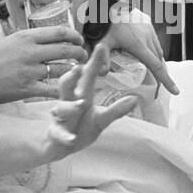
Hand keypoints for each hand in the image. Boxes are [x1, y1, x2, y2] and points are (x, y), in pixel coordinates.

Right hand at [0, 25, 88, 102]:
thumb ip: (27, 41)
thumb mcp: (8, 41)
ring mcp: (30, 71)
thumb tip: (44, 39)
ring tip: (78, 73)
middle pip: (66, 49)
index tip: (79, 41)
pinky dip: (64, 90)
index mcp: (26, 37)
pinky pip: (53, 90)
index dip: (75, 36)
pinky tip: (70, 92)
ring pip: (63, 69)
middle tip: (83, 57)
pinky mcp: (27, 89)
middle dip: (80, 53)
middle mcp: (31, 52)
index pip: (60, 32)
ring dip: (74, 71)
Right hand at [44, 45, 138, 160]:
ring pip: (62, 108)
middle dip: (71, 78)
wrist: (60, 147)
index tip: (100, 46)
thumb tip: (135, 99)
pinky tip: (72, 139)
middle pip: (67, 87)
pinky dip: (65, 136)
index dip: (93, 62)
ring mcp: (61, 118)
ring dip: (71, 106)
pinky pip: (59, 134)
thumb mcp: (101, 120)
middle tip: (77, 68)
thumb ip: (116, 111)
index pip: (87, 76)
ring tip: (81, 104)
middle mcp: (68, 103)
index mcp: (80, 96)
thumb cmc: (81, 127)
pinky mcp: (57, 134)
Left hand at [99, 17, 178, 94]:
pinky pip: (154, 42)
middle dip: (162, 74)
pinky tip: (148, 54)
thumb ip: (103, 58)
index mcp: (139, 45)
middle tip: (161, 87)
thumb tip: (102, 74)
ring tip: (155, 73)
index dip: (166, 81)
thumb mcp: (102, 41)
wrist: (110, 1)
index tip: (176, 91)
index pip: (156, 67)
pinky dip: (154, 51)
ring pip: (157, 51)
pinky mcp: (148, 24)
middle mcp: (148, 38)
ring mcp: (149, 30)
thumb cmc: (105, 22)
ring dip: (157, 62)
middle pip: (159, 61)